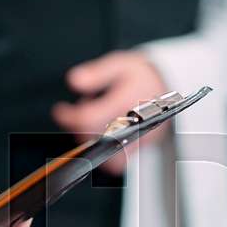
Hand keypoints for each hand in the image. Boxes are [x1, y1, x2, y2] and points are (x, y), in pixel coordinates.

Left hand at [51, 51, 168, 176]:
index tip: (60, 111)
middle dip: (81, 128)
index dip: (70, 117)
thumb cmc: (140, 75)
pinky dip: (105, 152)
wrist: (166, 85)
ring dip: (92, 140)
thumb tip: (74, 80)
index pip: (91, 118)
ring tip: (96, 119)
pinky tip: (103, 134)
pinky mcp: (140, 149)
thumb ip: (96, 73)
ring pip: (107, 155)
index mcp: (129, 102)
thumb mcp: (119, 64)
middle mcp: (136, 124)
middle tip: (82, 110)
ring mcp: (140, 140)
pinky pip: (118, 162)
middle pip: (96, 140)